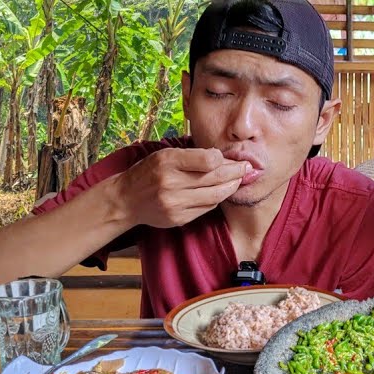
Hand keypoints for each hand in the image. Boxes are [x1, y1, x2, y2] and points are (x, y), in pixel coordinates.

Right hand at [111, 148, 248, 228]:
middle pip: (215, 178)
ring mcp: (174, 204)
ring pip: (214, 195)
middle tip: (246, 168)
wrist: (127, 199)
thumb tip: (224, 158)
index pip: (208, 160)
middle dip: (235, 172)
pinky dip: (216, 199)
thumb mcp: (165, 155)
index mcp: (168, 162)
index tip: (232, 158)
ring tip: (238, 180)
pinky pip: (206, 208)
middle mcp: (170, 183)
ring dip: (230, 187)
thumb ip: (192, 156)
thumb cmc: (149, 172)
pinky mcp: (177, 218)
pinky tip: (220, 192)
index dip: (224, 159)